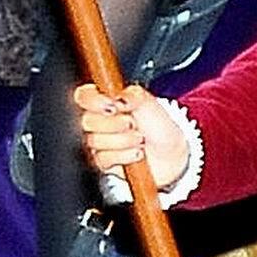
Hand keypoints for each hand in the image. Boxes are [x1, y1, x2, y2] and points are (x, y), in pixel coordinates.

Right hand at [72, 82, 191, 198]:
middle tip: (132, 124)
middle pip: (87, 120)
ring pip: (95, 141)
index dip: (93, 101)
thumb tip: (117, 98)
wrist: (172, 156)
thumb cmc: (160, 127)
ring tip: (140, 139)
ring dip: (123, 141)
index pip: (84, 96)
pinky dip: (124, 156)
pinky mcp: (103, 161)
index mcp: (107, 102)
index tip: (113, 106)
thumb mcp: (150, 104)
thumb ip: (133, 95)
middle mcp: (100, 121)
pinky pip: (103, 159)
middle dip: (113, 124)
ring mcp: (100, 142)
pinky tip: (137, 153)